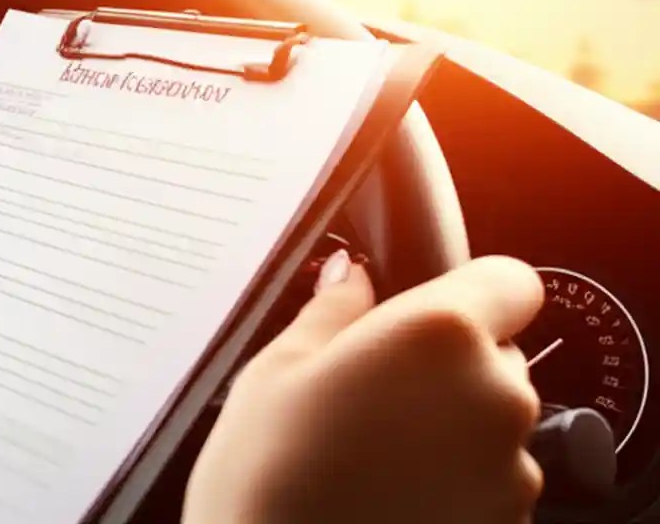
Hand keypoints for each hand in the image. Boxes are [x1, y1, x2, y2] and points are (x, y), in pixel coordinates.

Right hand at [184, 253, 544, 523]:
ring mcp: (509, 469)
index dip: (468, 287)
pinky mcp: (506, 522)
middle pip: (497, 353)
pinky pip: (489, 480)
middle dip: (445, 363)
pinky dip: (452, 480)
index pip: (509, 279)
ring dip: (448, 425)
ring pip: (492, 421)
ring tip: (369, 451)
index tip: (424, 306)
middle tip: (370, 390)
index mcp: (439, 334)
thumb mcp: (277, 370)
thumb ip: (331, 310)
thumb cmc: (266, 482)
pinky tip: (385, 490)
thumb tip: (350, 277)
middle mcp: (494, 396)